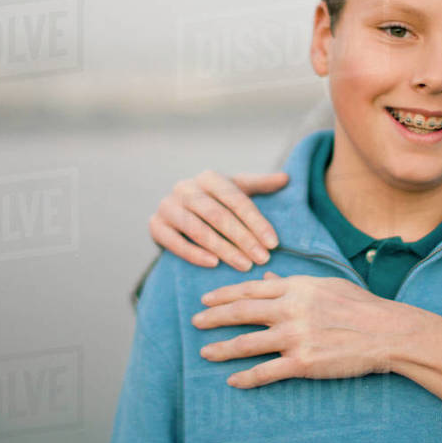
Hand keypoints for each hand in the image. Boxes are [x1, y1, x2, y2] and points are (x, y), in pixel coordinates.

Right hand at [148, 170, 287, 271]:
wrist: (176, 212)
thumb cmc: (215, 202)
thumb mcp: (236, 190)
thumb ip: (260, 185)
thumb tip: (286, 178)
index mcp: (208, 177)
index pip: (236, 199)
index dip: (256, 221)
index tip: (274, 243)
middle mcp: (185, 187)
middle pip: (218, 215)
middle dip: (243, 238)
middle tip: (262, 258)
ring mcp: (167, 206)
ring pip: (198, 229)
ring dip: (223, 249)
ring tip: (244, 265)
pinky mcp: (155, 225)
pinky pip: (174, 242)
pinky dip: (194, 254)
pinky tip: (214, 264)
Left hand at [192, 272, 417, 387]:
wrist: (387, 332)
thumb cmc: (360, 306)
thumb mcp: (325, 286)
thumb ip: (292, 284)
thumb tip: (265, 279)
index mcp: (296, 287)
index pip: (250, 289)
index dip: (223, 295)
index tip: (205, 299)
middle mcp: (291, 309)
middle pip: (241, 312)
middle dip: (213, 318)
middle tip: (195, 322)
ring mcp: (295, 337)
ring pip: (247, 343)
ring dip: (222, 348)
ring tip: (205, 353)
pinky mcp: (303, 363)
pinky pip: (266, 372)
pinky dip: (246, 378)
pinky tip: (233, 381)